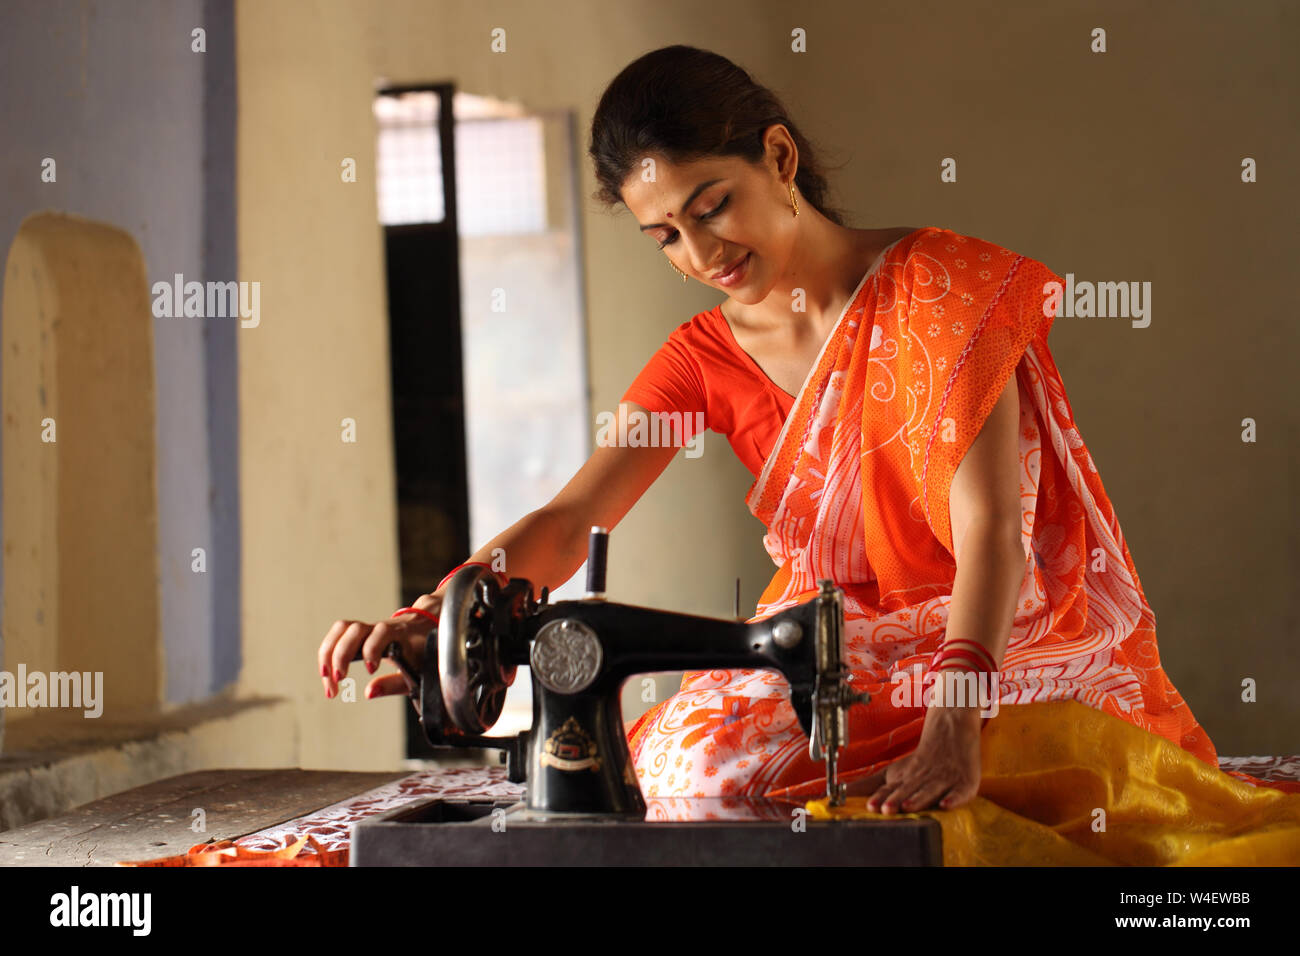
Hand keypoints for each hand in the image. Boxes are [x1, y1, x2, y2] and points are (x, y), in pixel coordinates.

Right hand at [317, 591, 443, 700]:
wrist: (427, 629)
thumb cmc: (424, 654)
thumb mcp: (417, 673)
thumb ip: (394, 684)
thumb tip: (368, 693)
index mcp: (401, 635)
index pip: (383, 633)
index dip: (372, 649)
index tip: (370, 670)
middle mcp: (382, 627)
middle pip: (354, 629)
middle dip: (341, 654)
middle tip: (338, 680)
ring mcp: (370, 628)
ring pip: (342, 628)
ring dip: (328, 652)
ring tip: (326, 678)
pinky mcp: (360, 632)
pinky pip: (338, 634)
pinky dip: (328, 651)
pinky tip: (327, 673)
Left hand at [851, 704, 981, 813]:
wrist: (951, 728)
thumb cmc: (919, 758)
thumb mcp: (893, 770)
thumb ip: (868, 784)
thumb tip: (838, 790)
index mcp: (905, 777)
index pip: (891, 788)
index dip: (880, 796)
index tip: (870, 806)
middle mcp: (922, 778)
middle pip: (908, 789)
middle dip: (896, 799)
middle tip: (885, 809)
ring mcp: (944, 779)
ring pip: (930, 790)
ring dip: (919, 799)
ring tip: (908, 807)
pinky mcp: (965, 782)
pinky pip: (961, 792)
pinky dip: (955, 799)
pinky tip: (947, 805)